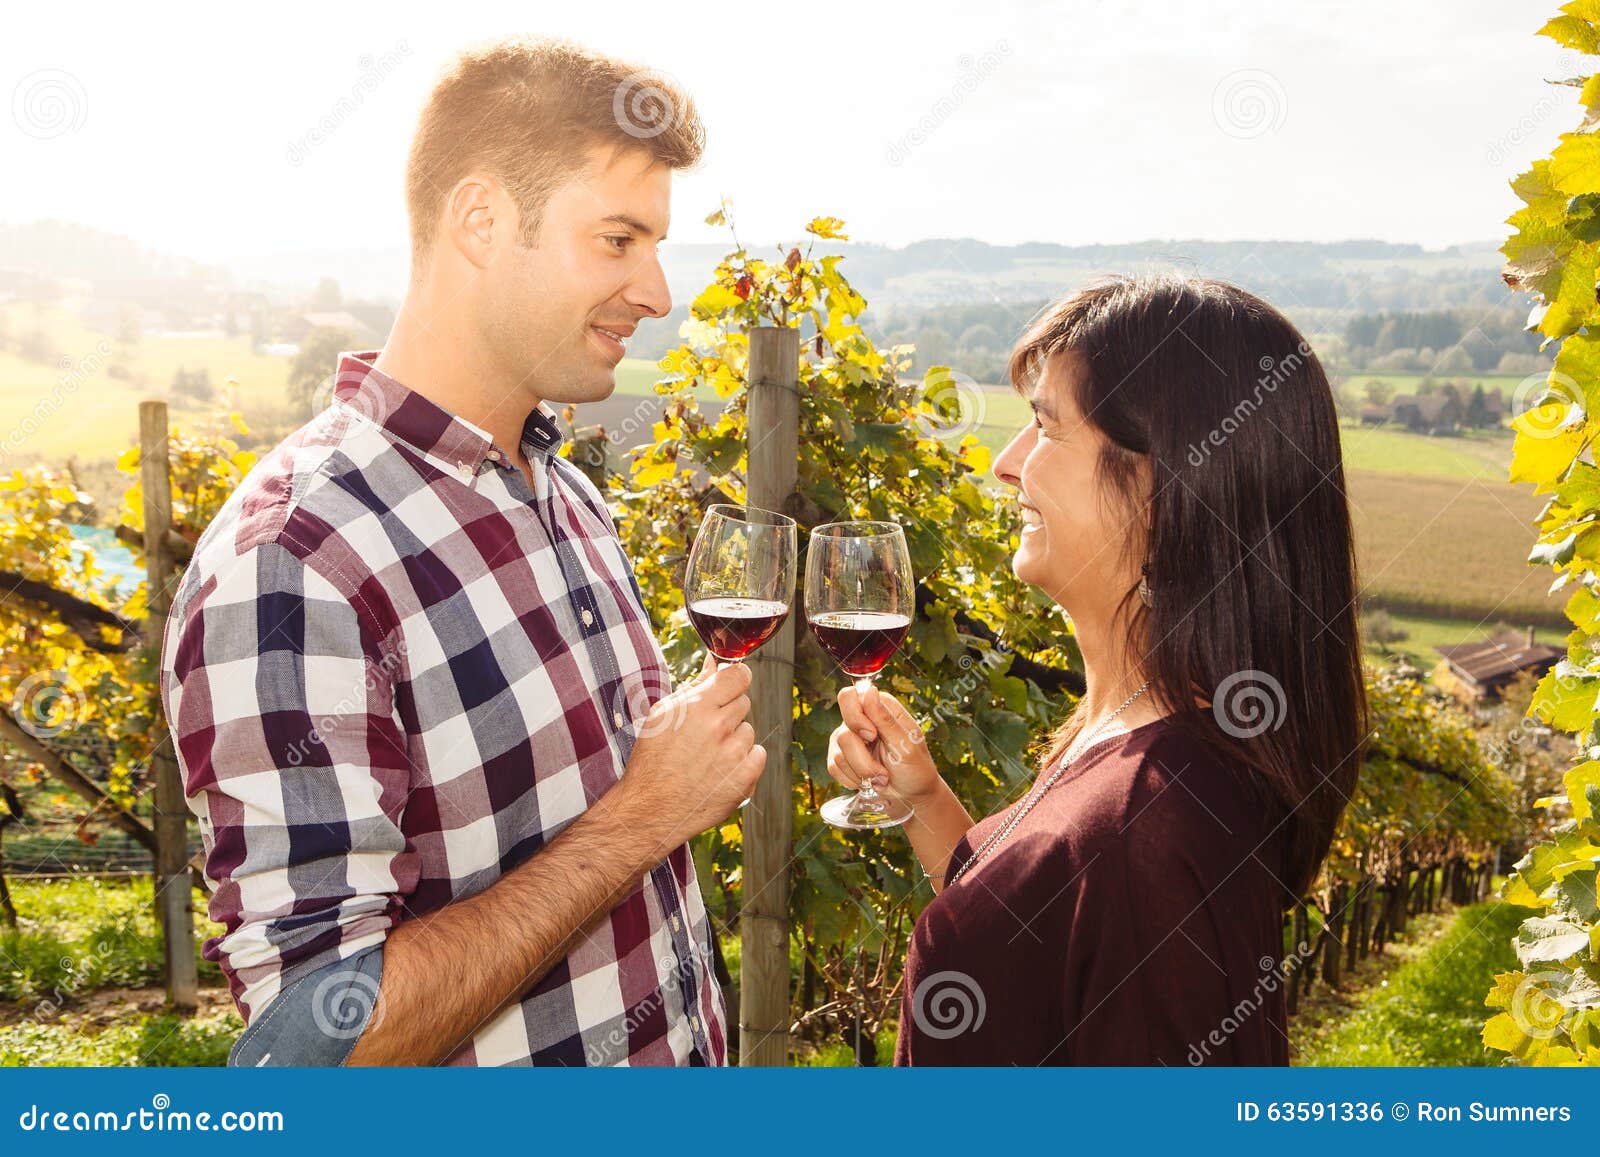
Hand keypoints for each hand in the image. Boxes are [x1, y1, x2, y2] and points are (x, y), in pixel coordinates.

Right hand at [620, 654, 764, 846]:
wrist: (649, 808)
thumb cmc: (653, 760)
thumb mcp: (664, 715)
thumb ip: (696, 685)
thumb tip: (716, 661)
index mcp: (697, 706)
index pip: (740, 675)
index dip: (735, 679)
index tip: (730, 687)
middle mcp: (719, 727)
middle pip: (743, 703)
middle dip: (727, 713)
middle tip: (704, 733)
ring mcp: (734, 754)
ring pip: (748, 731)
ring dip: (734, 739)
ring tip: (707, 757)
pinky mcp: (745, 779)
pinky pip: (758, 755)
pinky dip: (745, 762)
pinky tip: (720, 770)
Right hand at [826, 684, 941, 804]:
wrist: (910, 796)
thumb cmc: (916, 768)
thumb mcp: (906, 745)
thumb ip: (885, 719)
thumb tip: (869, 690)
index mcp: (880, 707)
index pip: (849, 697)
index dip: (855, 717)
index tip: (872, 736)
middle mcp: (861, 720)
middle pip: (843, 730)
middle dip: (862, 757)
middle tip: (881, 769)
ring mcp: (849, 739)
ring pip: (838, 753)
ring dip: (862, 771)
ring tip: (882, 777)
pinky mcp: (841, 757)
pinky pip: (834, 767)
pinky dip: (853, 779)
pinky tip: (869, 781)